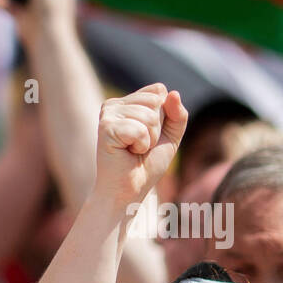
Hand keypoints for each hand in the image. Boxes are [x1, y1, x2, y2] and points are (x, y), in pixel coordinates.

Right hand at [93, 84, 187, 205]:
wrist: (128, 191)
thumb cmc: (145, 165)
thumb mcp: (170, 136)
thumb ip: (177, 114)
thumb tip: (172, 93)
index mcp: (128, 102)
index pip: (159, 91)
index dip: (164, 115)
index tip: (149, 135)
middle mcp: (114, 105)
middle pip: (155, 101)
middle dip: (157, 128)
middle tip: (140, 145)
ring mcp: (108, 114)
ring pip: (149, 116)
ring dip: (149, 139)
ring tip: (133, 150)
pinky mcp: (105, 127)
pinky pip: (139, 130)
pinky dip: (140, 145)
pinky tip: (126, 152)